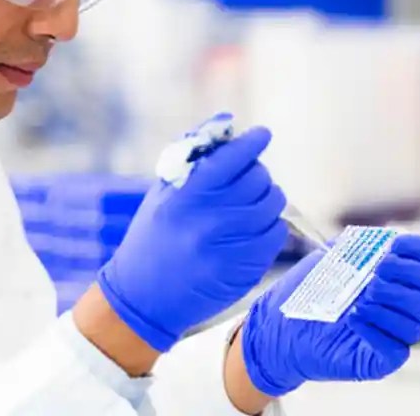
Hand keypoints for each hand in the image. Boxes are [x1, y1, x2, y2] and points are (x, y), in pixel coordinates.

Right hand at [98, 127, 288, 351]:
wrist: (143, 296)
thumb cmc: (153, 235)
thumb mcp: (162, 192)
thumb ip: (192, 155)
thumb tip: (227, 121)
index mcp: (187, 195)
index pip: (232, 157)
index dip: (252, 141)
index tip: (262, 134)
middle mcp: (209, 219)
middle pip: (258, 179)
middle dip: (257, 173)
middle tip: (248, 178)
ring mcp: (229, 247)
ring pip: (272, 205)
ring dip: (267, 199)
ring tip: (252, 203)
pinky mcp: (244, 270)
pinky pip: (276, 235)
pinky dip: (270, 227)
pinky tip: (255, 229)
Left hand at [240, 234, 419, 396]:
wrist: (279, 326)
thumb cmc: (308, 290)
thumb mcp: (333, 257)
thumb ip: (359, 243)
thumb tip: (386, 237)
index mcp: (392, 272)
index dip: (417, 248)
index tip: (394, 246)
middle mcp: (398, 301)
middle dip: (406, 275)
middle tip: (377, 272)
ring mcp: (392, 331)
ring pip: (416, 319)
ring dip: (392, 303)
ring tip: (362, 298)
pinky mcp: (381, 359)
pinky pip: (397, 349)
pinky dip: (378, 331)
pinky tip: (354, 318)